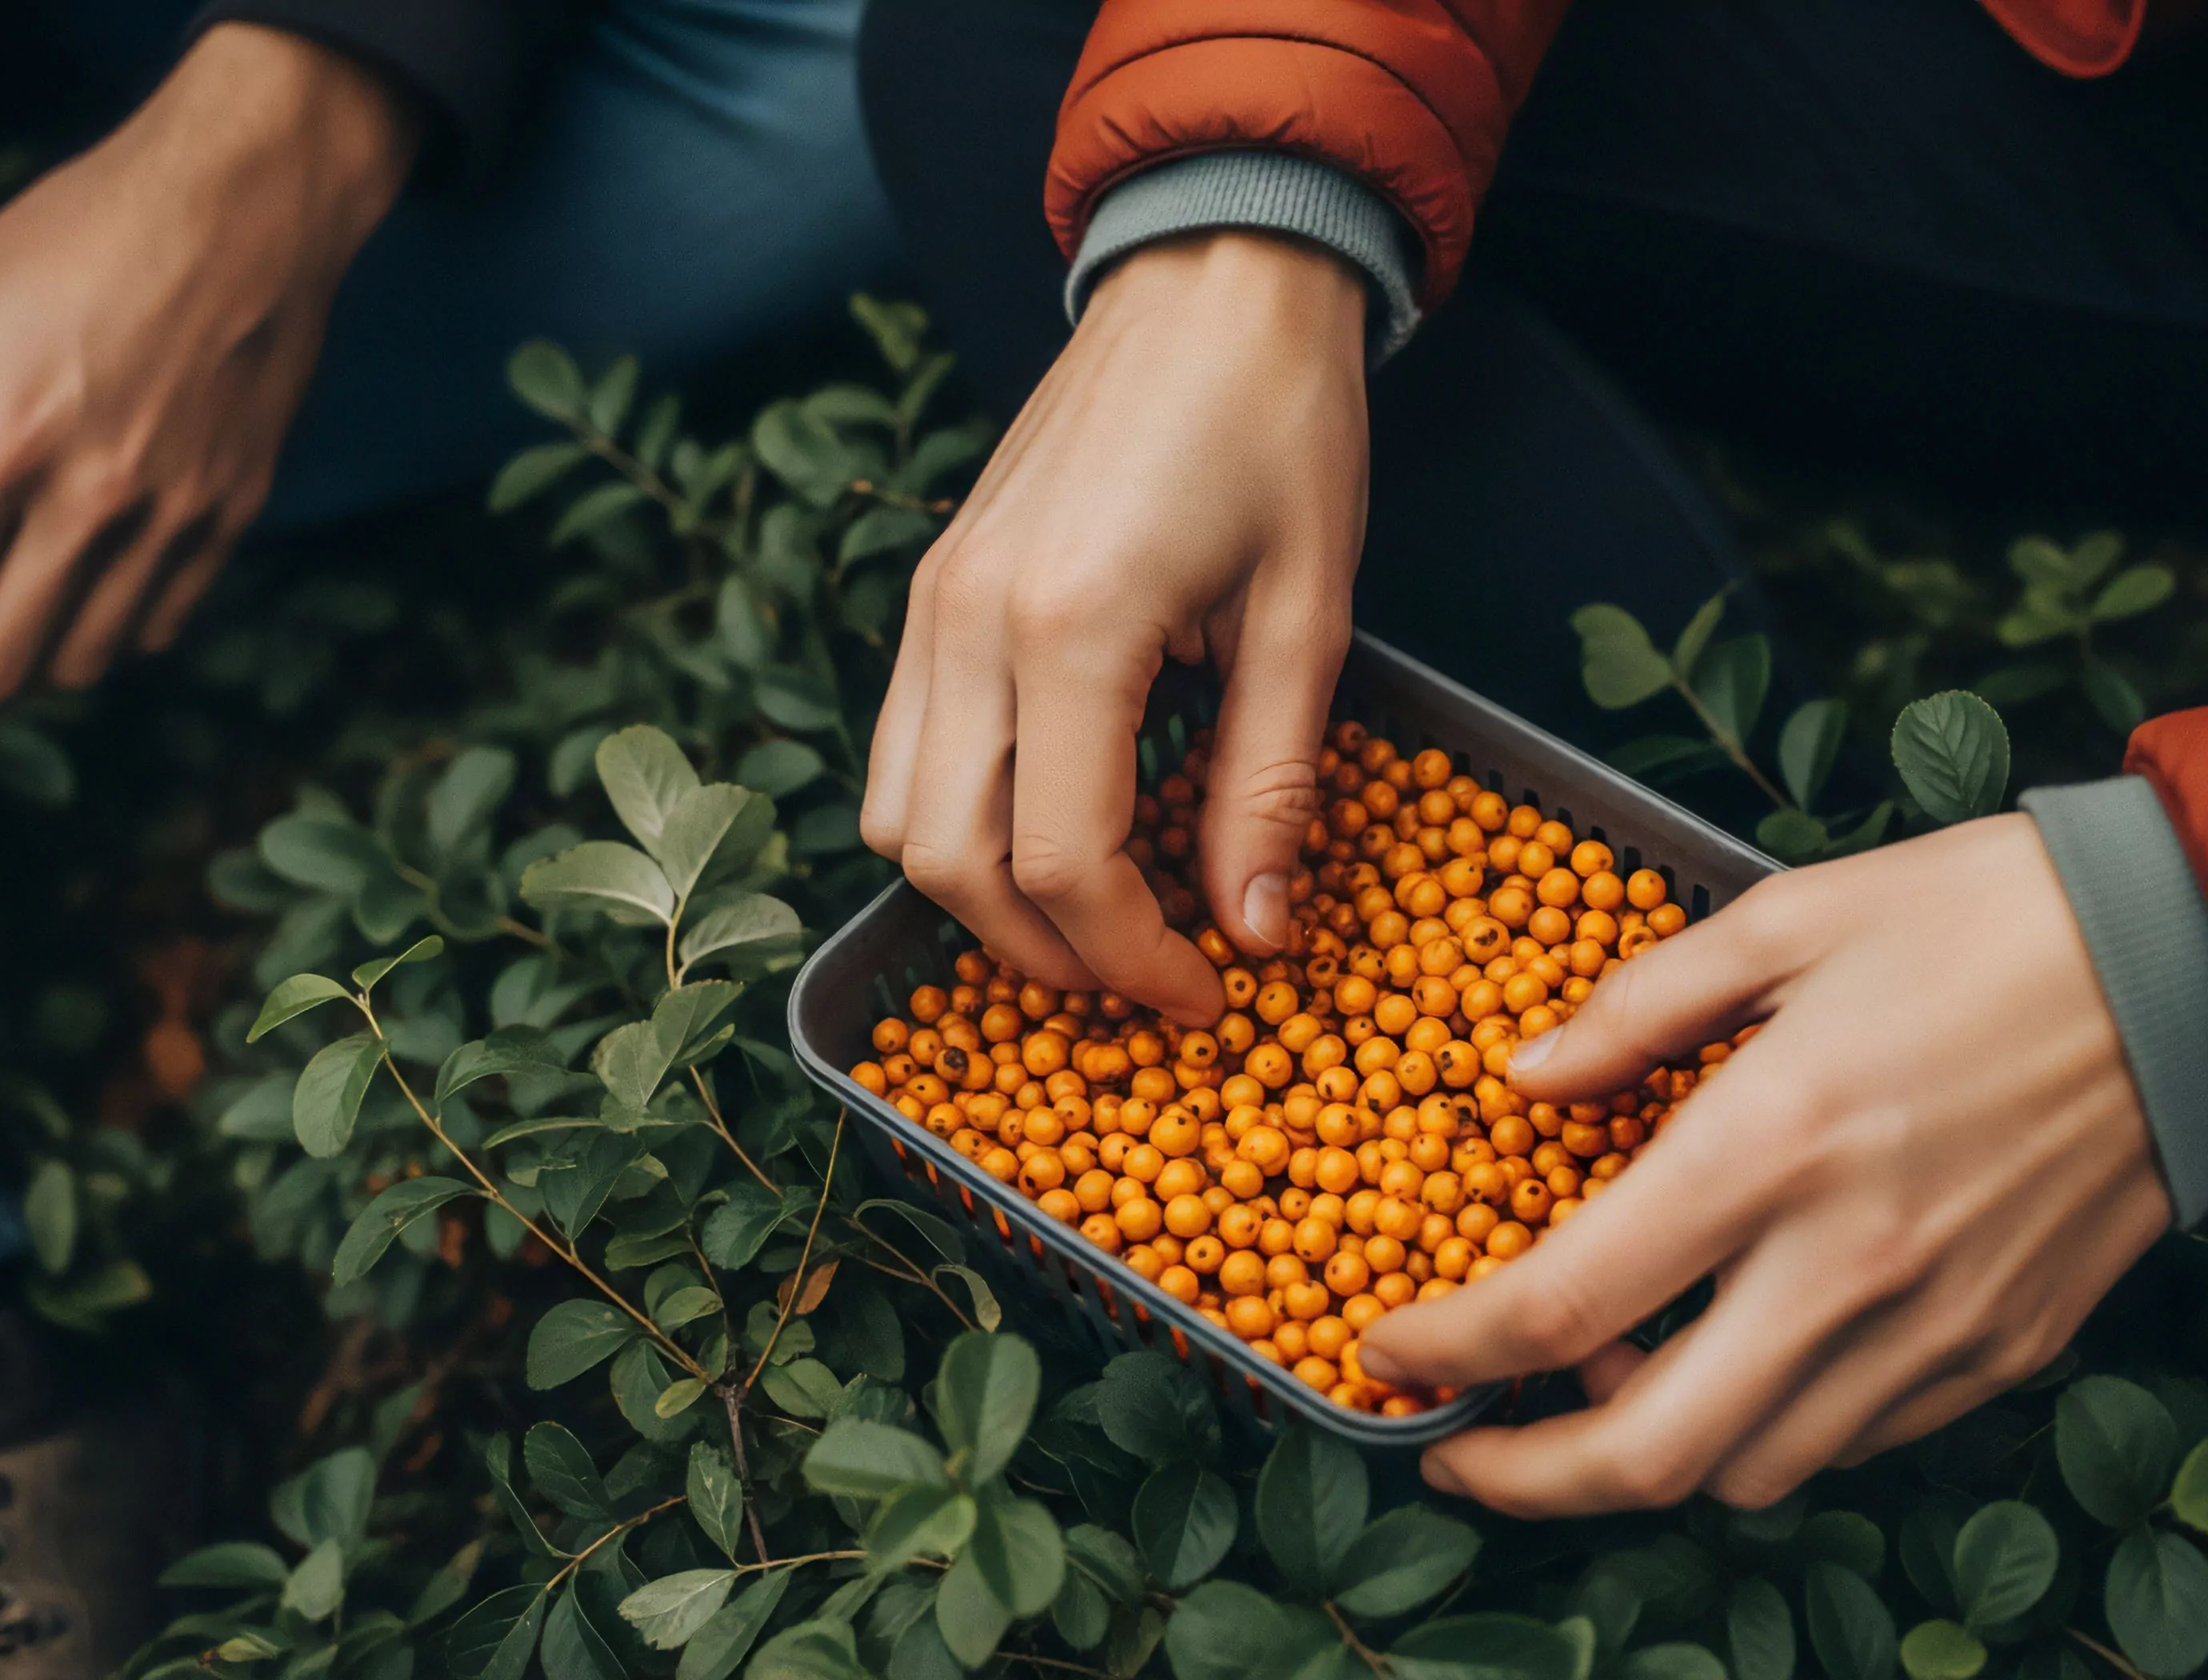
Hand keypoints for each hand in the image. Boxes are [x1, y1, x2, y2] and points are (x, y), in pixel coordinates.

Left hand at [0, 23, 416, 733]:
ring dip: (8, 676)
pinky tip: (64, 609)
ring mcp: (176, 514)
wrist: (252, 203)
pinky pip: (158, 623)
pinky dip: (99, 640)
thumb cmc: (83, 231)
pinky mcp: (233, 511)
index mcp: (4, 440)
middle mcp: (95, 498)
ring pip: (77, 661)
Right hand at [859, 230, 1370, 1023]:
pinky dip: (961, 821)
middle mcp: (970, 621)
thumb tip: (1257, 932)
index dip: (1132, 961)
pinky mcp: (932, 588)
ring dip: (986, 901)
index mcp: (1071, 625)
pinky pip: (903, 749)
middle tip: (1147, 986)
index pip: (1063, 864)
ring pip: (899, 818)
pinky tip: (1056, 829)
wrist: (1214, 276)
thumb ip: (1269, 784)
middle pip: (950, 865)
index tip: (1207, 1000)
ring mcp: (933, 602)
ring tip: (1097, 924)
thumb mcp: (1309, 613)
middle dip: (1048, 957)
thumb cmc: (1282, 424)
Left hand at [1359, 814, 2173, 1514]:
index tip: (1390, 1350)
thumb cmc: (1986, 917)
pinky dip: (1768, 1430)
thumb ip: (1636, 1009)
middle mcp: (1848, 1263)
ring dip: (1650, 1450)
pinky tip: (1739, 1359)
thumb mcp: (1787, 915)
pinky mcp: (2004, 1351)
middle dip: (1522, 1479)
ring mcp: (1935, 1326)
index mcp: (1772, 1142)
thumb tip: (1525, 1078)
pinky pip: (1853, 1440)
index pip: (1561, 1305)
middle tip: (1458, 1450)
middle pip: (1648, 1453)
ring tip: (1609, 1375)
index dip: (1447, 1349)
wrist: (2202, 965)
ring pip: (1751, 1469)